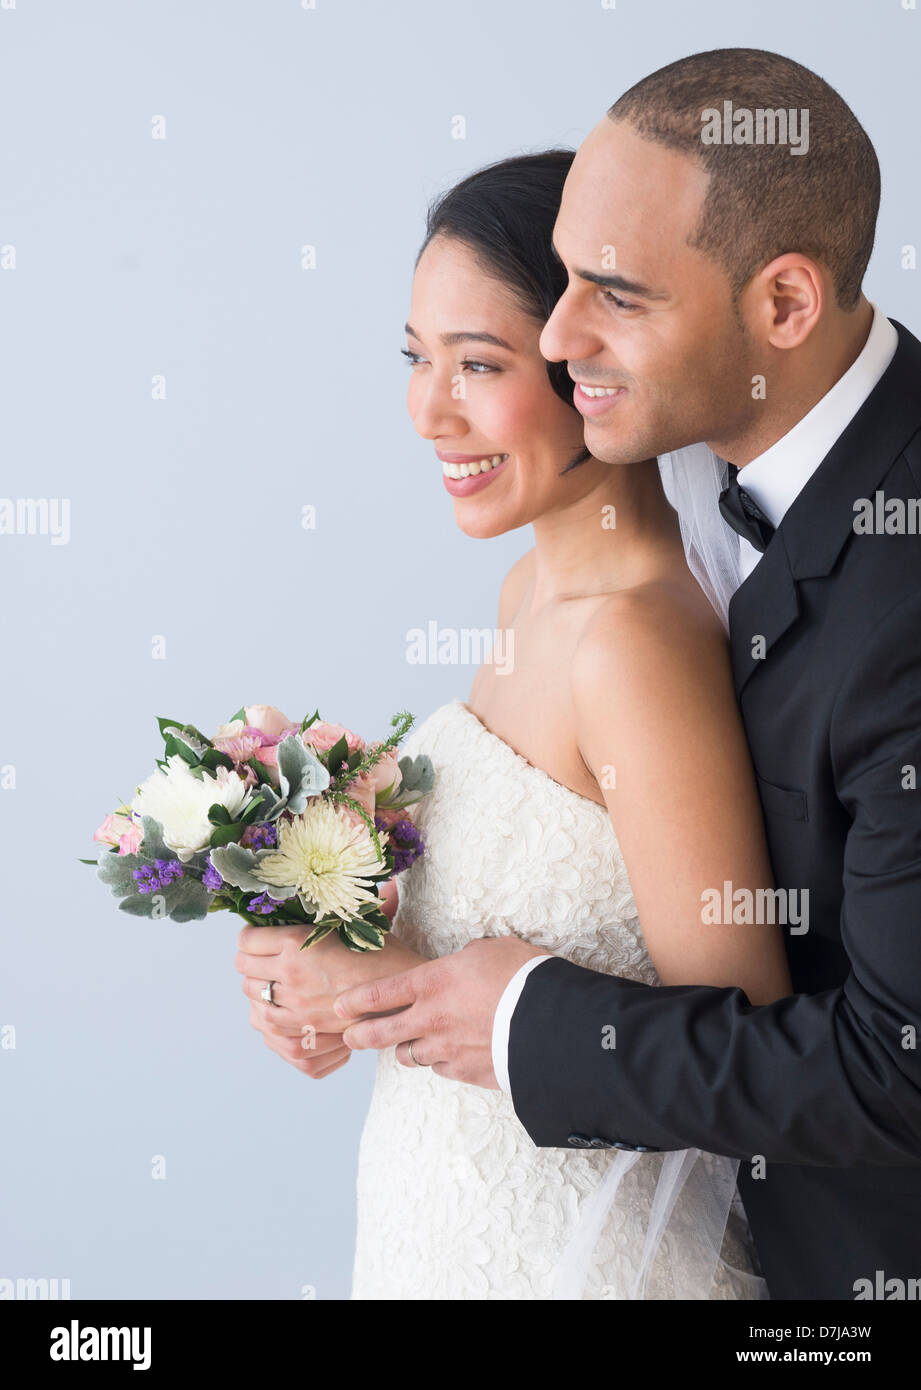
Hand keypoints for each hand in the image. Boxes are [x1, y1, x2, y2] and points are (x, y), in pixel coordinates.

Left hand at [235, 924, 425, 1078]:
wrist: (405, 999)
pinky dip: (265, 1013)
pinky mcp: (302, 1030)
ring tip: (269, 981)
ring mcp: (293, 1005)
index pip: (247, 940)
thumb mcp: (357, 923)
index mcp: (298, 943)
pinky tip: (277, 1005)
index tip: (258, 936)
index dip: (250, 937)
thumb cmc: (386, 957)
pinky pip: (264, 1023)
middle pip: (243, 968)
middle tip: (262, 958)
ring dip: (256, 987)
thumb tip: (334, 884)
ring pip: (251, 996)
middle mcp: (290, 974)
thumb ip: (334, 907)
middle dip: (250, 961)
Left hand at [333, 936, 551, 1087]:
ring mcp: (446, 1049)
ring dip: (406, 1048)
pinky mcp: (466, 1072)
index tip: (340, 1006)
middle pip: (379, 1033)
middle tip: (351, 1036)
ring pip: (409, 1056)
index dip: (354, 1001)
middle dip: (359, 1036)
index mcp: (431, 982)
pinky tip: (450, 1055)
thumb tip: (464, 963)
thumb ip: (466, 958)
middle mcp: (430, 1019)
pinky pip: (442, 1069)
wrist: (551, 1023)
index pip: (378, 994)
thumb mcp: (491, 950)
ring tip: (409, 1043)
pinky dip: (441, 1062)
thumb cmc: (523, 976)